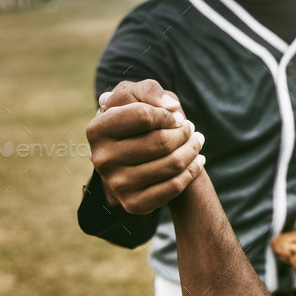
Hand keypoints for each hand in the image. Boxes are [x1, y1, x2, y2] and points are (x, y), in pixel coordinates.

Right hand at [87, 80, 204, 214]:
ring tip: (197, 140)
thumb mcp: (135, 96)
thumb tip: (171, 107)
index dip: (168, 114)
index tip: (175, 116)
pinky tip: (198, 159)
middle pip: (161, 142)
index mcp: (97, 130)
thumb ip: (149, 90)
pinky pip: (174, 187)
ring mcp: (117, 185)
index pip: (144, 115)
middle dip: (184, 132)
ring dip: (193, 149)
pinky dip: (192, 170)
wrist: (130, 159)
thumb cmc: (135, 121)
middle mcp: (101, 159)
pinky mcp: (134, 205)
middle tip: (190, 128)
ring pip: (172, 164)